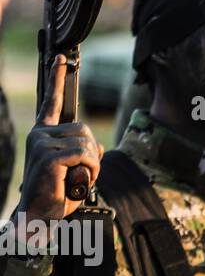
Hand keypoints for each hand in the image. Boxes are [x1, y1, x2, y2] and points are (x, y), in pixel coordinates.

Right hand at [15, 55, 103, 222]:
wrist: (39, 216)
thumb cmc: (56, 194)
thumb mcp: (76, 167)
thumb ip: (84, 150)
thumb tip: (95, 145)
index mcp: (43, 134)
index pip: (51, 102)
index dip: (57, 79)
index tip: (60, 59)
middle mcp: (39, 134)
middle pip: (84, 128)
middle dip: (91, 152)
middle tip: (82, 173)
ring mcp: (41, 144)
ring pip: (86, 142)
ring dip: (91, 163)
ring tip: (77, 179)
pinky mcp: (48, 155)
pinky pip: (84, 153)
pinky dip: (89, 168)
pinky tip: (76, 179)